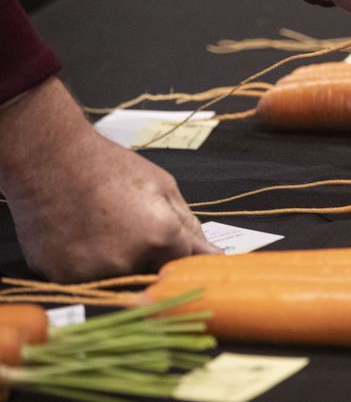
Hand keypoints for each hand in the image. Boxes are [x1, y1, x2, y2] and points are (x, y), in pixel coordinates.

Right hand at [0, 79, 219, 281]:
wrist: (48, 160)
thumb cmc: (109, 167)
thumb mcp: (163, 187)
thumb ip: (189, 226)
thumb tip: (213, 255)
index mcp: (161, 236)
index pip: (183, 264)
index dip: (176, 253)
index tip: (165, 245)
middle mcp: (130, 261)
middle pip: (151, 276)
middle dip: (148, 258)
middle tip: (126, 226)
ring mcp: (94, 272)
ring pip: (118, 280)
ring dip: (116, 263)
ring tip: (101, 228)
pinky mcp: (63, 278)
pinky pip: (86, 280)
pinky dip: (86, 264)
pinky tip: (80, 236)